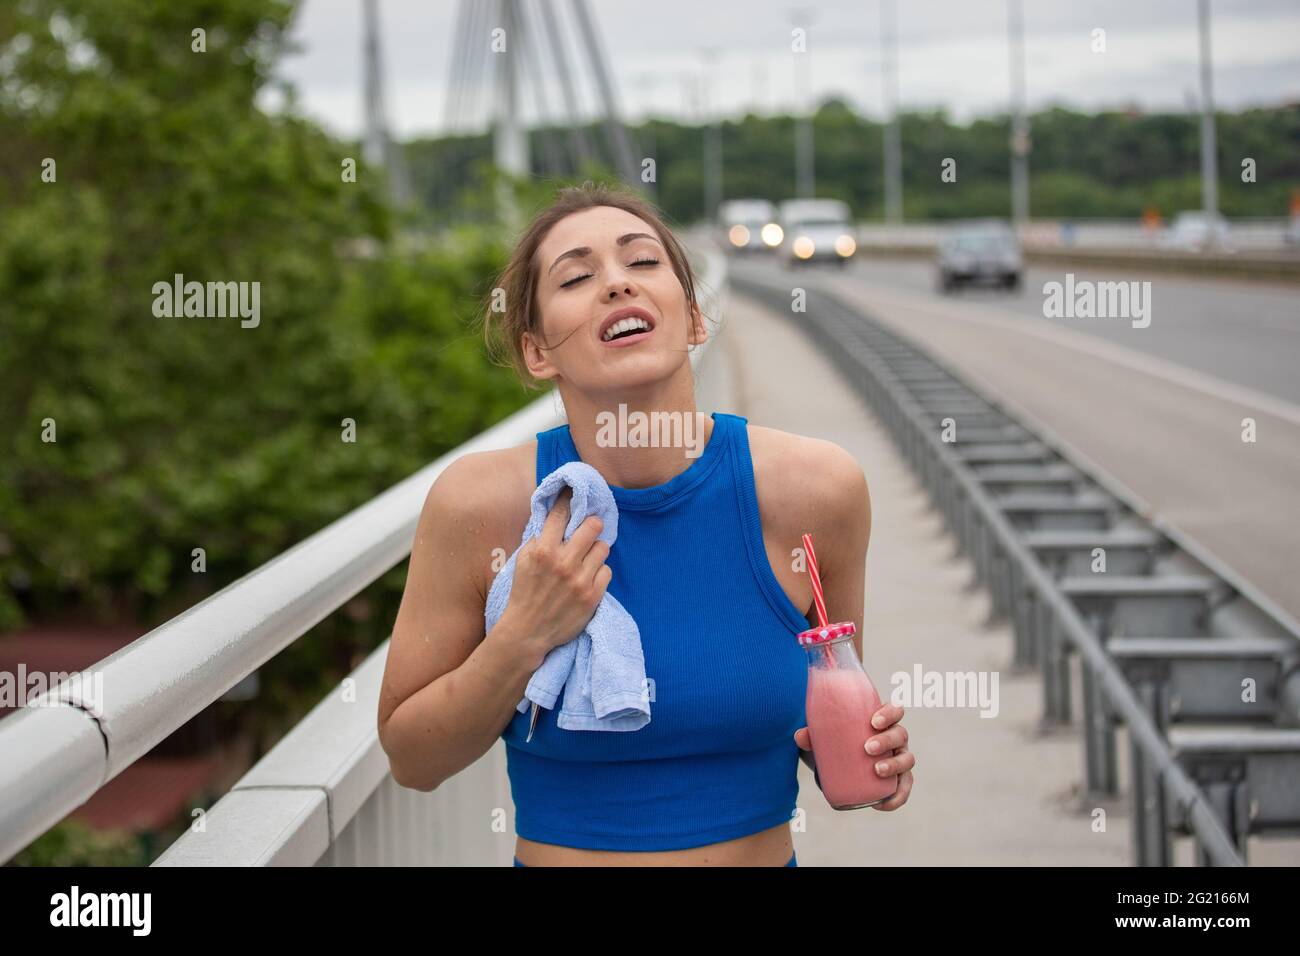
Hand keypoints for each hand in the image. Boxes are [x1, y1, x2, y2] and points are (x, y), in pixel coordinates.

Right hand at [504, 487, 611, 655]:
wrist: (528, 631)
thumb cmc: (524, 592)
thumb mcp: (523, 560)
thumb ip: (539, 539)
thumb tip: (557, 516)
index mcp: (542, 551)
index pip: (560, 515)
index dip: (568, 500)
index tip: (573, 493)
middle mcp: (563, 563)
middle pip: (592, 526)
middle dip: (592, 525)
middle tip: (590, 528)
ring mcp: (579, 580)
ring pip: (603, 548)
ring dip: (596, 550)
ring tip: (587, 557)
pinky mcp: (592, 596)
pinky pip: (607, 571)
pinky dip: (599, 572)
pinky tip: (588, 577)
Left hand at [792, 702, 914, 811]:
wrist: (841, 764)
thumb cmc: (837, 743)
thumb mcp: (825, 738)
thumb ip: (812, 735)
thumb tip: (800, 736)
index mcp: (882, 721)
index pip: (895, 710)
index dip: (889, 713)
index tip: (873, 721)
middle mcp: (895, 738)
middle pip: (900, 734)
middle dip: (887, 740)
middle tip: (867, 747)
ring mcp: (899, 757)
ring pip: (907, 760)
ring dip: (895, 765)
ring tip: (877, 770)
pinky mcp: (898, 779)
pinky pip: (904, 787)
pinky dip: (897, 797)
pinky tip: (882, 804)